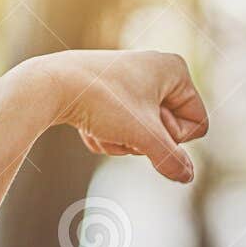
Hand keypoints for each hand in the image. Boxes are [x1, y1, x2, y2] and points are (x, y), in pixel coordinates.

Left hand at [19, 50, 209, 182]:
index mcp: (175, 70)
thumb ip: (170, 159)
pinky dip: (108, 133)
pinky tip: (89, 123)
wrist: (47, 85)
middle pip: (169, 132)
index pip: (197, 125)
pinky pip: (123, 128)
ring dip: (123, 140)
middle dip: (143, 139)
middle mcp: (157, 70)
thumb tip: (187, 176)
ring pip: (144, 134)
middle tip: (121, 123)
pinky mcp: (111, 93)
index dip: (173, 136)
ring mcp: (133, 82)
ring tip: (101, 124)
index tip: (146, 123)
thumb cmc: (100, 101)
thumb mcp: (142, 134)